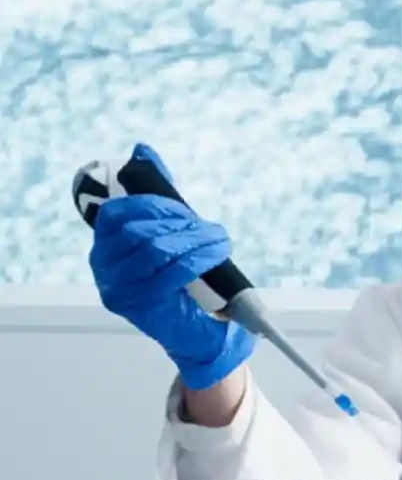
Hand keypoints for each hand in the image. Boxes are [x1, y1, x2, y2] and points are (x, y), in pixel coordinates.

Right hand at [88, 143, 254, 389]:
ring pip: (154, 249)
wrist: (200, 330)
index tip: (182, 209)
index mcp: (106, 244)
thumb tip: (142, 149)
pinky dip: (196, 260)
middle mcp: (104, 266)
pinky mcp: (138, 307)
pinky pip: (167, 274)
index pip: (115, 213)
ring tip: (219, 240)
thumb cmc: (184, 277)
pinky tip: (213, 255)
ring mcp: (118, 288)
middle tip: (209, 228)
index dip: (150, 203)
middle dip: (178, 222)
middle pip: (137, 230)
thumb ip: (157, 196)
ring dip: (193, 240)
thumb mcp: (171, 233)